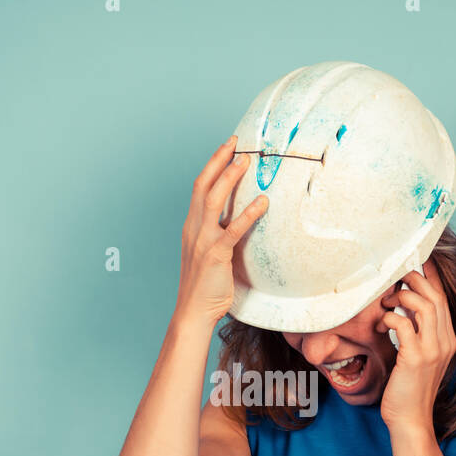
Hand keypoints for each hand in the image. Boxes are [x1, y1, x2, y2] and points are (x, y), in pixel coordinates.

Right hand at [173, 135, 267, 329]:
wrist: (193, 312)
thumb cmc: (205, 286)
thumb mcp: (210, 254)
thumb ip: (220, 236)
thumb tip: (240, 222)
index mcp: (192, 226)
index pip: (200, 188)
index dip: (212, 165)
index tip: (227, 148)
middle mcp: (194, 228)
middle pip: (204, 186)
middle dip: (219, 161)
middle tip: (237, 143)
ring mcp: (203, 241)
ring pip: (214, 200)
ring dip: (230, 178)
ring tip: (246, 162)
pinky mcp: (215, 255)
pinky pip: (233, 230)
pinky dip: (248, 214)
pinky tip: (262, 202)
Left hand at [376, 258, 455, 434]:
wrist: (410, 420)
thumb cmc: (408, 390)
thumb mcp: (417, 357)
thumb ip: (416, 334)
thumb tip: (402, 311)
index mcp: (448, 339)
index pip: (443, 299)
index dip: (432, 277)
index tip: (420, 261)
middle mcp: (445, 341)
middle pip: (435, 296)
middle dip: (415, 280)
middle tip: (396, 278)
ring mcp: (433, 349)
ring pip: (423, 305)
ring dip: (401, 298)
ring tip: (386, 303)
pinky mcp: (416, 358)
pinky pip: (404, 324)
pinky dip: (390, 318)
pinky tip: (381, 325)